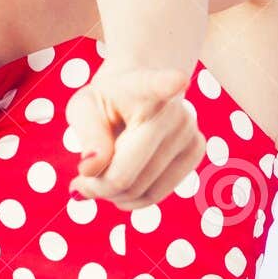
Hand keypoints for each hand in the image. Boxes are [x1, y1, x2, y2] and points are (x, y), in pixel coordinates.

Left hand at [64, 63, 202, 209]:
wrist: (140, 95)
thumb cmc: (108, 102)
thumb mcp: (84, 108)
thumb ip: (87, 136)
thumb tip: (91, 169)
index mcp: (144, 87)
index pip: (158, 85)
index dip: (168, 83)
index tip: (178, 80)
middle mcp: (175, 111)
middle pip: (126, 174)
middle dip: (97, 186)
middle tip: (81, 179)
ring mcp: (190, 134)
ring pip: (142, 192)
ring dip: (113, 195)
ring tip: (100, 177)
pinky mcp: (195, 154)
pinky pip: (155, 195)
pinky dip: (131, 198)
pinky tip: (120, 182)